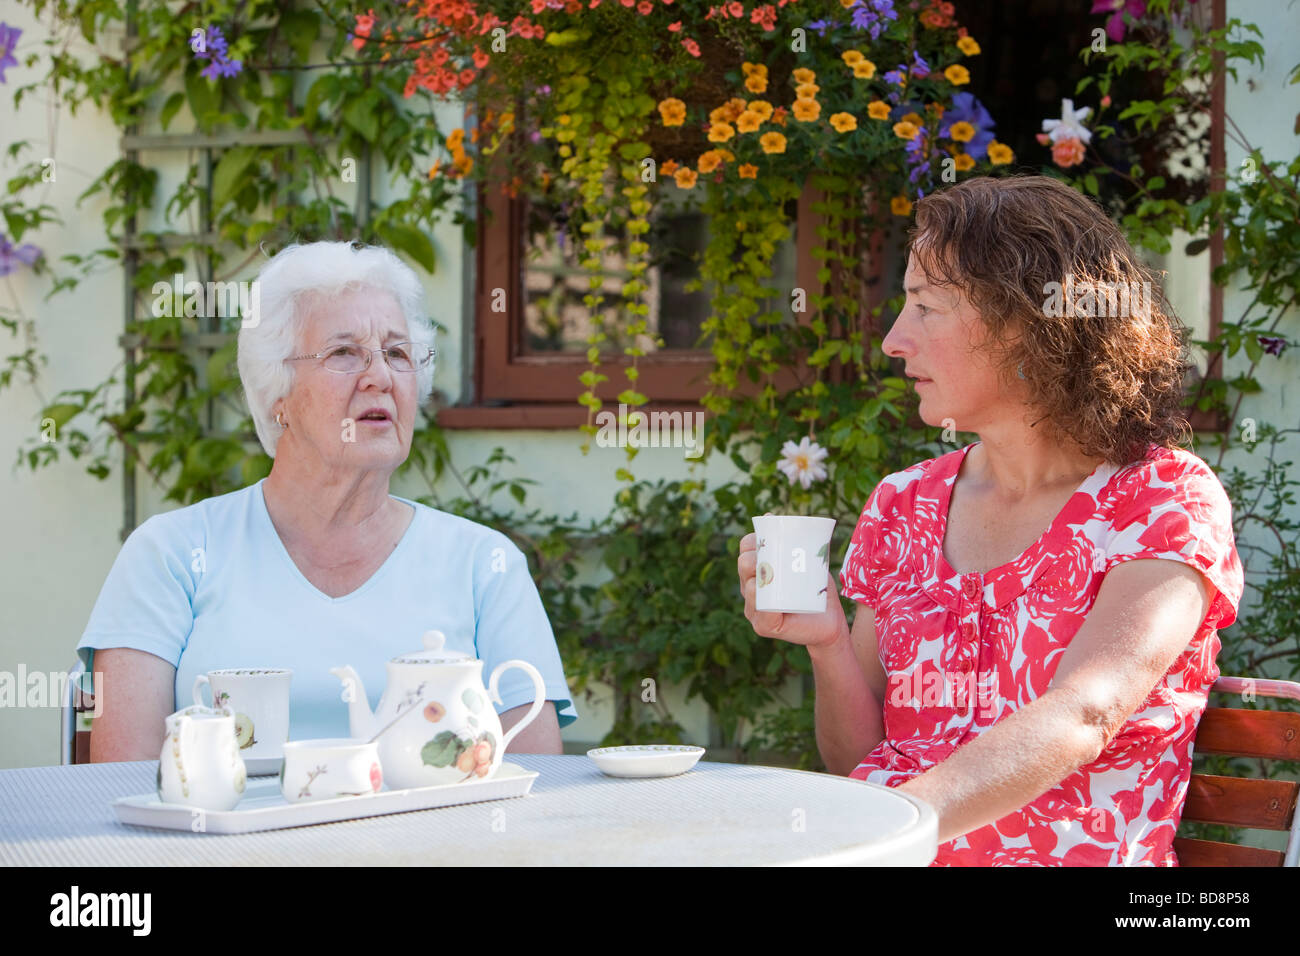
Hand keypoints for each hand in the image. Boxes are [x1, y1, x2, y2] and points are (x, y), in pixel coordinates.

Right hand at [737, 532, 847, 649]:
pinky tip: (769, 596)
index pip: (745, 550)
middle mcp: (750, 590)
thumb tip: (770, 516)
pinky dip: (762, 602)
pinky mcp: (763, 626)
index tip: (769, 537)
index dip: (751, 541)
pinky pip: (759, 611)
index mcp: (755, 572)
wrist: (831, 620)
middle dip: (754, 556)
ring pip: (748, 587)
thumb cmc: (816, 590)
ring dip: (760, 577)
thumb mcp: (805, 561)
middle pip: (743, 565)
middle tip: (774, 555)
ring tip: (776, 574)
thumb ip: (793, 541)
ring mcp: (754, 610)